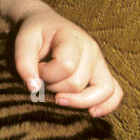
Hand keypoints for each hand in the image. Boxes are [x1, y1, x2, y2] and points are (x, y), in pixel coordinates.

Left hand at [0, 0, 123, 116]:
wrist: (47, 26)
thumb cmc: (36, 34)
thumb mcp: (24, 41)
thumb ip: (24, 63)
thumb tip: (34, 88)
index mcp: (73, 38)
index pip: (66, 66)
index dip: (46, 74)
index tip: (36, 68)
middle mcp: (92, 51)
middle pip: (78, 83)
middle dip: (54, 88)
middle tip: (44, 79)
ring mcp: (100, 64)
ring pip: (103, 91)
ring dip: (77, 101)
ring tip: (59, 99)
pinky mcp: (102, 75)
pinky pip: (115, 93)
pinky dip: (107, 106)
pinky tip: (92, 113)